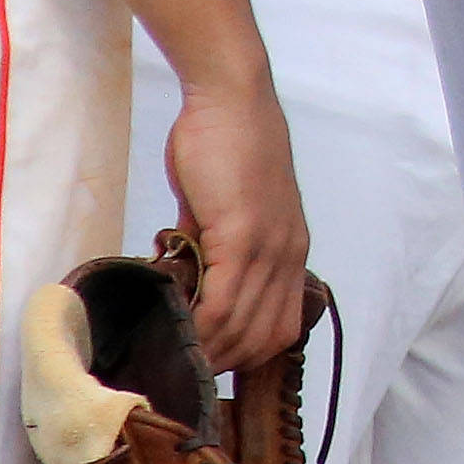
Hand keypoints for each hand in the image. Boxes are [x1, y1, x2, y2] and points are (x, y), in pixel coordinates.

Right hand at [162, 80, 309, 373]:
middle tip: (182, 364)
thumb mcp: (227, 209)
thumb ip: (213, 250)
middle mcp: (288, 254)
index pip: (279, 329)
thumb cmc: (225, 145)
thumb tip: (187, 284)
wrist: (231, 98)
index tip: (207, 362)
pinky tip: (176, 326)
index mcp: (289, 250)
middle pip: (261, 338)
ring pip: (241, 328)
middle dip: (222, 361)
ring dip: (206, 348)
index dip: (244, 354)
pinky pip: (222, 302)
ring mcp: (268, 247)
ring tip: (173, 350)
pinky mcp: (241, 235)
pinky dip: (199, 324)